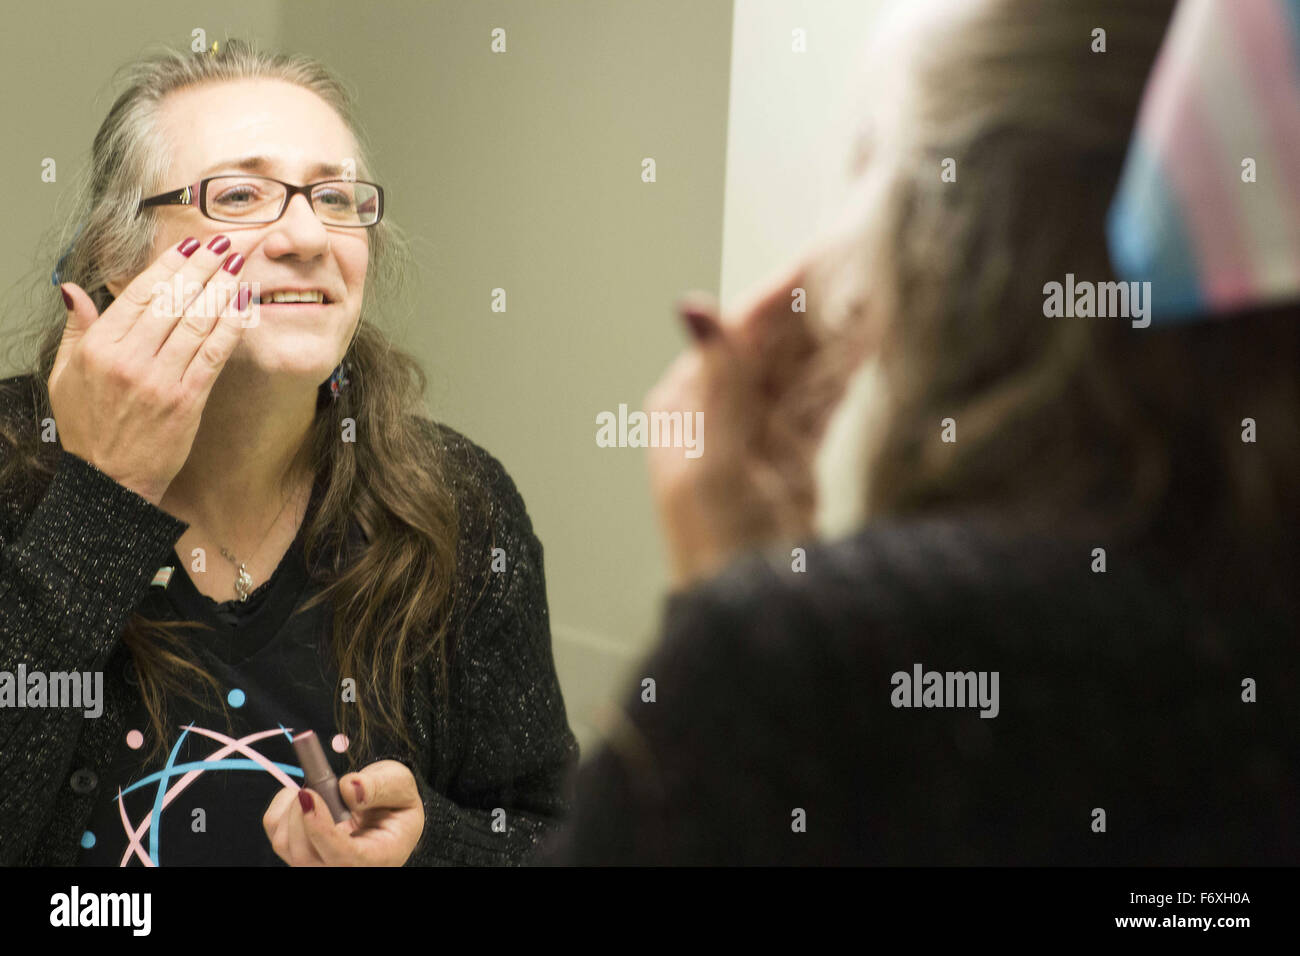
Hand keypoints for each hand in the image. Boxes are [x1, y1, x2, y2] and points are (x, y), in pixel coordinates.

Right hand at [48, 235, 252, 506]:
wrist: (110, 482)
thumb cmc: (89, 428)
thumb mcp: (65, 376)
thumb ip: (76, 330)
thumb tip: (72, 289)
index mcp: (100, 348)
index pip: (141, 293)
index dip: (171, 265)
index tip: (194, 246)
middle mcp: (130, 359)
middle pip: (175, 300)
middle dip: (206, 267)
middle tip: (229, 243)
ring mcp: (160, 380)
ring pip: (198, 322)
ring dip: (223, 289)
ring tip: (241, 265)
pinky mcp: (187, 400)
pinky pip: (214, 354)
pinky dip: (231, 326)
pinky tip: (245, 305)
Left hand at [262, 759, 424, 865]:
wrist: (385, 808)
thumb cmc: (395, 800)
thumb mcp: (401, 786)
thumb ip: (380, 787)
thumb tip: (350, 788)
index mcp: (378, 858)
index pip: (344, 858)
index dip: (322, 831)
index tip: (310, 796)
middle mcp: (345, 868)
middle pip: (306, 859)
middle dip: (302, 814)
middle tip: (316, 784)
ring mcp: (317, 864)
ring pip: (286, 845)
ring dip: (293, 807)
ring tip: (318, 789)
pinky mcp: (297, 853)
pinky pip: (276, 833)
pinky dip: (283, 806)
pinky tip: (306, 797)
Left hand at [645, 268, 868, 587]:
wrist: (750, 617)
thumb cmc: (718, 550)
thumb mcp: (717, 462)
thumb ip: (719, 381)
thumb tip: (692, 306)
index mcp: (685, 405)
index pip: (736, 335)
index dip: (779, 296)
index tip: (820, 259)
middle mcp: (717, 414)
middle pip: (771, 347)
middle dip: (813, 311)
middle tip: (862, 267)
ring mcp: (757, 436)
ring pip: (799, 371)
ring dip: (833, 337)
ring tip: (876, 294)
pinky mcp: (791, 459)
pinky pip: (818, 403)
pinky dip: (842, 376)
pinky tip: (871, 344)